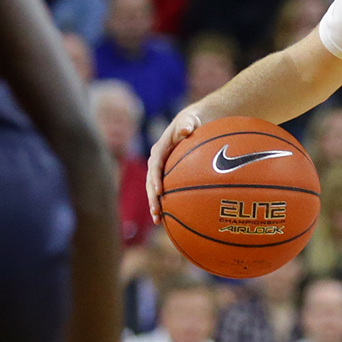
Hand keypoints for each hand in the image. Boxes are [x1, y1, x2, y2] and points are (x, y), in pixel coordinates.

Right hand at [146, 108, 203, 223]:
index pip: (155, 165)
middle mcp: (156, 161)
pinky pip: (163, 191)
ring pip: (153, 189)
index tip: (159, 191)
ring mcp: (160, 170)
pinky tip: (169, 218)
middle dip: (152, 198)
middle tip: (156, 212)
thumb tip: (185, 129)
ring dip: (155, 204)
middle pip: (151, 182)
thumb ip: (186, 124)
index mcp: (159, 150)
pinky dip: (164, 203)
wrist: (189, 124)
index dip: (155, 178)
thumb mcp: (189, 121)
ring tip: (158, 220)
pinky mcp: (165, 175)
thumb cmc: (191, 123)